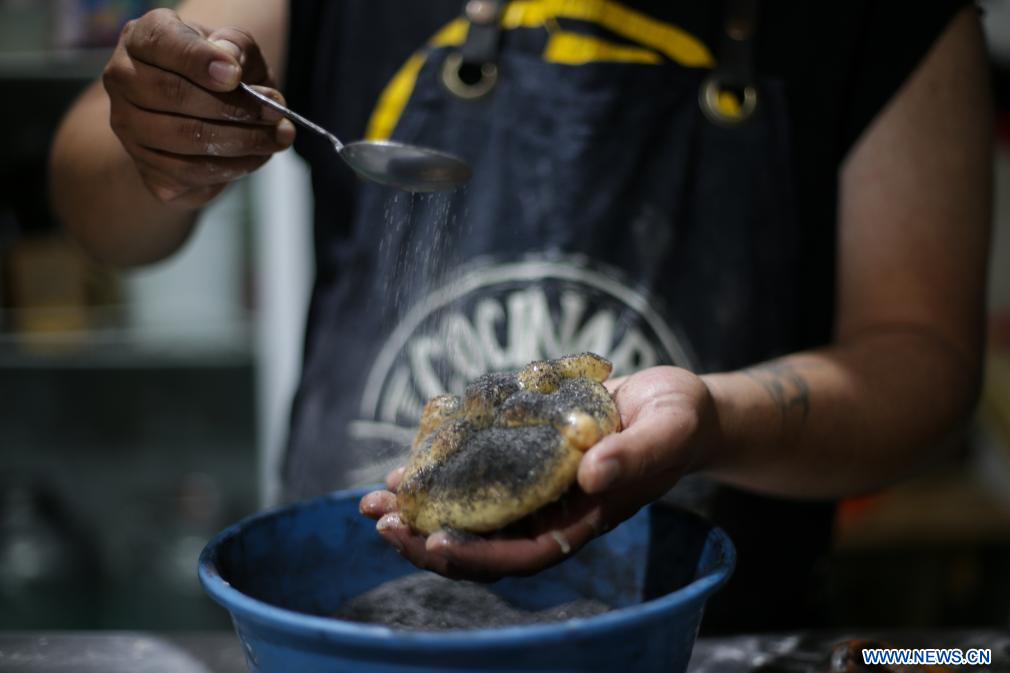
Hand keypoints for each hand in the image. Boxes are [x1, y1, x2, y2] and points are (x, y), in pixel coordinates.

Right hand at [102, 8, 293, 207]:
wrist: (208, 115)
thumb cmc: (222, 72)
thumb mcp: (237, 50)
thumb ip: (236, 47)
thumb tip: (230, 64)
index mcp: (142, 38)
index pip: (163, 44)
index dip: (200, 61)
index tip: (236, 76)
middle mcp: (124, 79)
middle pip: (175, 95)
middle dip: (235, 108)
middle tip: (276, 114)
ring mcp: (129, 127)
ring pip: (186, 139)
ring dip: (243, 142)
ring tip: (278, 137)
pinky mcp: (147, 167)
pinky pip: (192, 173)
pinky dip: (234, 167)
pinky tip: (257, 156)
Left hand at [359, 366, 718, 580]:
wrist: (674, 405)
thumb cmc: (676, 423)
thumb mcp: (664, 432)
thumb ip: (632, 456)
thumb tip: (590, 475)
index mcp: (581, 520)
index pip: (521, 555)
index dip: (475, 555)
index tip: (433, 542)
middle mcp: (549, 511)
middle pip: (481, 543)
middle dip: (427, 538)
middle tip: (381, 518)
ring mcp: (532, 487)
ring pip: (468, 511)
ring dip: (420, 508)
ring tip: (374, 497)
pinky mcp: (521, 457)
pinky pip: (474, 473)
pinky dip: (439, 470)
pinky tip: (407, 462)